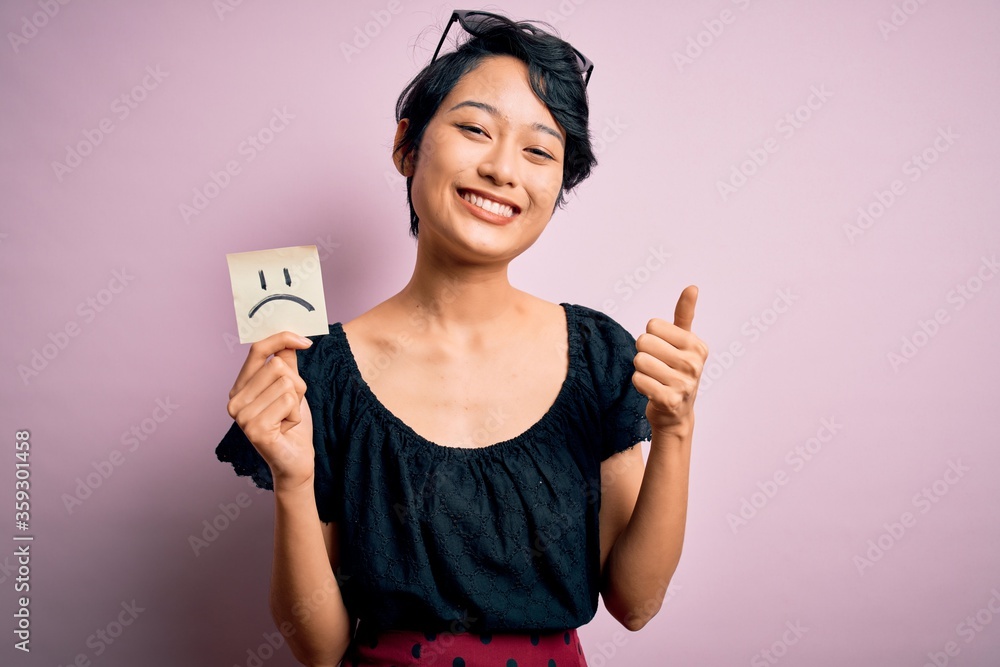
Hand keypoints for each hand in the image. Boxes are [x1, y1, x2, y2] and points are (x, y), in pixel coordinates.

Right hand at [226, 331, 315, 489]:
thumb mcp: (290, 389)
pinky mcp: (255, 428)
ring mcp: (242, 416)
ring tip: (288, 419)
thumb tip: (290, 337)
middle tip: (291, 406)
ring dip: (297, 403)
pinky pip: (289, 402)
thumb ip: (286, 363)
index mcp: (239, 388)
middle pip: (277, 366)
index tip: (306, 341)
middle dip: (297, 384)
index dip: (281, 338)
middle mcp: (234, 400)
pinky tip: (287, 429)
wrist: (295, 461)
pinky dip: (296, 415)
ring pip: (287, 384)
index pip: (257, 350)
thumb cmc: (291, 424)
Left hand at [632, 285, 708, 434]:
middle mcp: (693, 364)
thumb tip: (692, 287)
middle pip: (643, 341)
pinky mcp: (669, 400)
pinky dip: (639, 383)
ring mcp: (683, 384)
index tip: (663, 350)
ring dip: (640, 369)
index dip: (651, 336)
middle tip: (656, 365)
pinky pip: (638, 380)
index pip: (653, 325)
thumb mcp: (683, 342)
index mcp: (696, 345)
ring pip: (639, 361)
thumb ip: (685, 314)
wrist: (677, 412)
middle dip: (643, 352)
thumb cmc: (676, 370)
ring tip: (654, 378)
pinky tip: (651, 390)